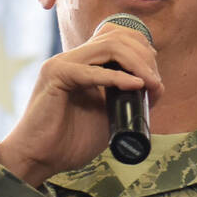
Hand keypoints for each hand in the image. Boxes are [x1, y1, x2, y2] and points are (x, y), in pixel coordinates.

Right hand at [0, 21, 164, 187]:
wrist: (39, 159)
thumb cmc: (70, 142)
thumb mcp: (109, 116)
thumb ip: (127, 99)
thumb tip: (157, 86)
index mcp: (85, 64)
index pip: (119, 38)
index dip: (143, 53)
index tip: (157, 80)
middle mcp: (73, 58)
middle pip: (117, 37)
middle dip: (144, 57)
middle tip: (156, 83)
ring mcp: (63, 64)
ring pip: (108, 46)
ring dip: (137, 63)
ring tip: (151, 84)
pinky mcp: (55, 76)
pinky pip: (92, 71)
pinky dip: (117, 77)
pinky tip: (135, 86)